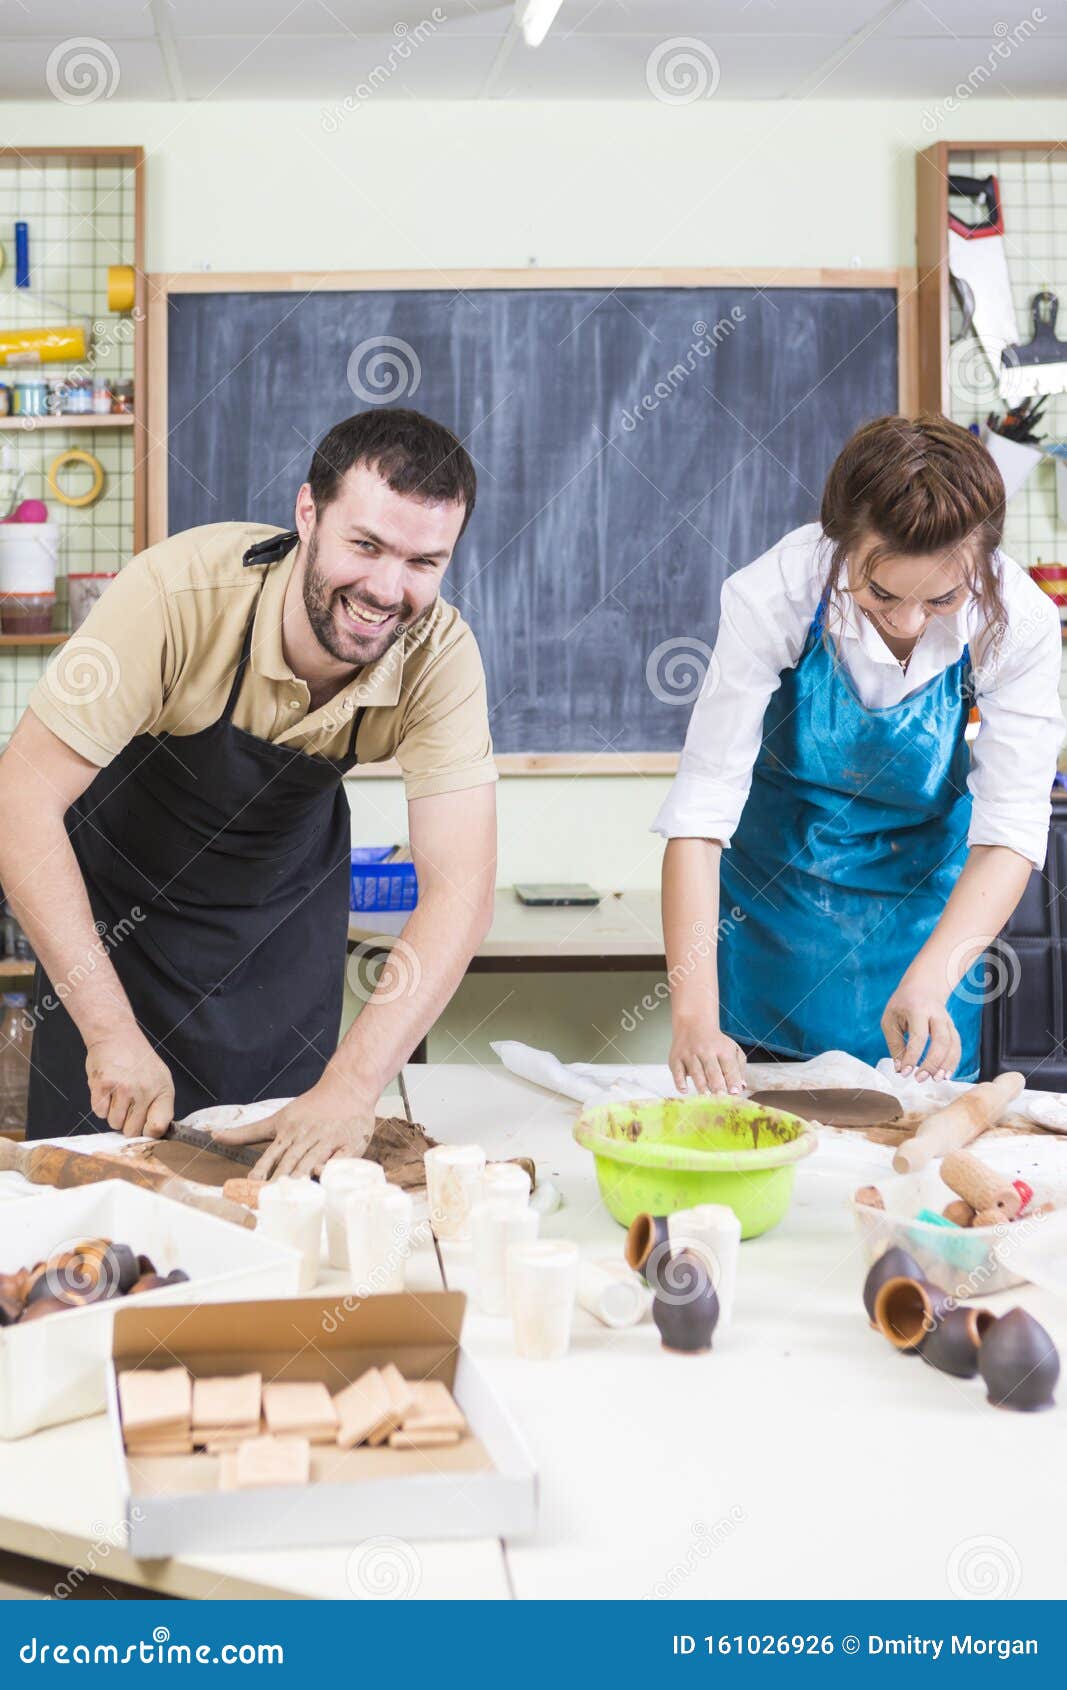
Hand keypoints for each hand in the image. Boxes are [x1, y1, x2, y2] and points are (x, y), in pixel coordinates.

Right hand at [85, 1030, 173, 1136]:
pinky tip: (108, 1089)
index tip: (143, 1128)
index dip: (148, 1133)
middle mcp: (144, 1090)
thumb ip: (160, 1105)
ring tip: (118, 1094)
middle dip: (128, 1123)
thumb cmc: (138, 1060)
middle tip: (128, 1105)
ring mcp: (122, 1088)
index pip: (158, 1128)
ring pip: (114, 1124)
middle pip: (132, 1131)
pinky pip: (99, 1113)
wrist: (116, 1035)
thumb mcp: (160, 1079)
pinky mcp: (102, 1085)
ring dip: (114, 1114)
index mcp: (162, 1090)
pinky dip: (101, 1105)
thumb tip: (154, 1134)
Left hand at [209, 1078, 375, 1179]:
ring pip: (313, 1159)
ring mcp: (328, 1139)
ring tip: (292, 1190)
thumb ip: (247, 1131)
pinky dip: (333, 1165)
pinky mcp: (350, 1143)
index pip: (271, 1155)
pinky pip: (342, 1158)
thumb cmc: (310, 1108)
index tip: (250, 1185)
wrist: (346, 1088)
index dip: (261, 1170)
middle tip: (268, 1195)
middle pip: (291, 1161)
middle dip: (279, 1179)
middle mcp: (306, 1136)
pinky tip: (325, 1173)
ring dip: (302, 1174)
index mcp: (288, 1132)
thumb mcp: (276, 1118)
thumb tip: (213, 1135)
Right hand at [669, 1016, 746, 1095]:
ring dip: (701, 1085)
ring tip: (706, 1097)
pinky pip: (677, 1071)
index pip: (729, 1066)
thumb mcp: (732, 1049)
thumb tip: (742, 1087)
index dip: (732, 1080)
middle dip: (717, 1084)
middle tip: (721, 1097)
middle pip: (712, 1070)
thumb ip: (738, 1068)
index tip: (735, 1092)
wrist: (694, 1024)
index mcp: (722, 1049)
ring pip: (696, 1071)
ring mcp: (689, 1054)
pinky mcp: (676, 1058)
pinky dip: (680, 1081)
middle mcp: (706, 1051)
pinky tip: (684, 1090)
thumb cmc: (716, 1042)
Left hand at [881, 979, 960, 1081]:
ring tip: (936, 1080)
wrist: (923, 986)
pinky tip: (946, 1075)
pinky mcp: (952, 1028)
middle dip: (932, 1062)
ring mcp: (947, 1021)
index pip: (918, 1036)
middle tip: (920, 1079)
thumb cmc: (902, 1004)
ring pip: (953, 1044)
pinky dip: (953, 1062)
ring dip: (946, 1064)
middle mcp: (936, 1014)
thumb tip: (900, 1069)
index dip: (912, 1057)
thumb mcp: (890, 1019)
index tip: (904, 1073)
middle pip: (941, 1040)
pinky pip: (957, 1046)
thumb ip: (895, 1044)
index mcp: (917, 1010)